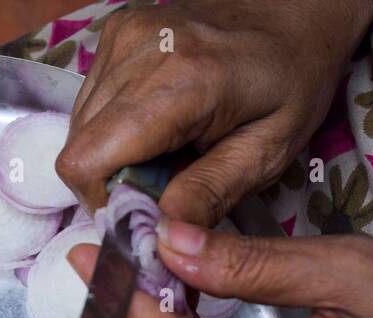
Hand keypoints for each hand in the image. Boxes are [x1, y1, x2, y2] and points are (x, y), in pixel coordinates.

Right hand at [56, 0, 372, 224]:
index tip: (145, 211)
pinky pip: (90, 101)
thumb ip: (209, 195)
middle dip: (112, 181)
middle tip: (164, 183)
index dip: (104, 201)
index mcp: (178, 82)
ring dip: (113, 154)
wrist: (293, 14)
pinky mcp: (116, 32)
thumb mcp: (267, 152)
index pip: (87, 161)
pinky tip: (158, 122)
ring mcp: (122, 36)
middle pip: (78, 148)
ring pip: (80, 128)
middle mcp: (137, 51)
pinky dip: (115, 125)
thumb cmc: (291, 82)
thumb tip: (163, 239)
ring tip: (166, 148)